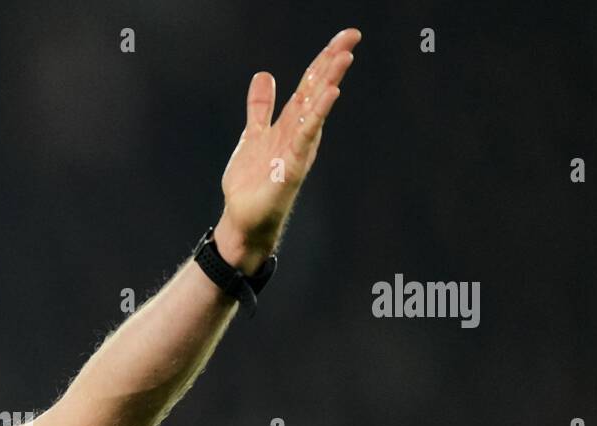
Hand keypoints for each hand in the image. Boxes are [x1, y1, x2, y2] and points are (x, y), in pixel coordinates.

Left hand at [213, 27, 361, 272]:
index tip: (344, 36)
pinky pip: (305, 137)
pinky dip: (317, 116)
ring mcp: (297, 150)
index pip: (310, 86)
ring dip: (329, 83)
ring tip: (344, 57)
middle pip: (317, 92)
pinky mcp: (291, 168)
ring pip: (315, 110)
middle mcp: (299, 134)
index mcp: (291, 124)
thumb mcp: (255, 135)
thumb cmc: (253, 182)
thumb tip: (264, 75)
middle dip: (332, 63)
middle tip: (352, 36)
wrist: (244, 219)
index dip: (324, 60)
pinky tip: (329, 96)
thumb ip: (261, 107)